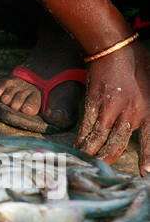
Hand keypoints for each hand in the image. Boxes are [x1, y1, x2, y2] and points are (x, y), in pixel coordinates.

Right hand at [74, 41, 149, 171]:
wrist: (113, 48)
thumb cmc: (139, 64)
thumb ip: (149, 106)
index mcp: (147, 110)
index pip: (149, 140)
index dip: (148, 157)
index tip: (146, 174)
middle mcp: (128, 114)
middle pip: (116, 146)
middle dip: (110, 161)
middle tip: (105, 173)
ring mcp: (108, 110)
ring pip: (98, 140)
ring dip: (92, 154)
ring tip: (87, 165)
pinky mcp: (93, 104)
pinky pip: (87, 127)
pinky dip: (82, 139)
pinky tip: (79, 147)